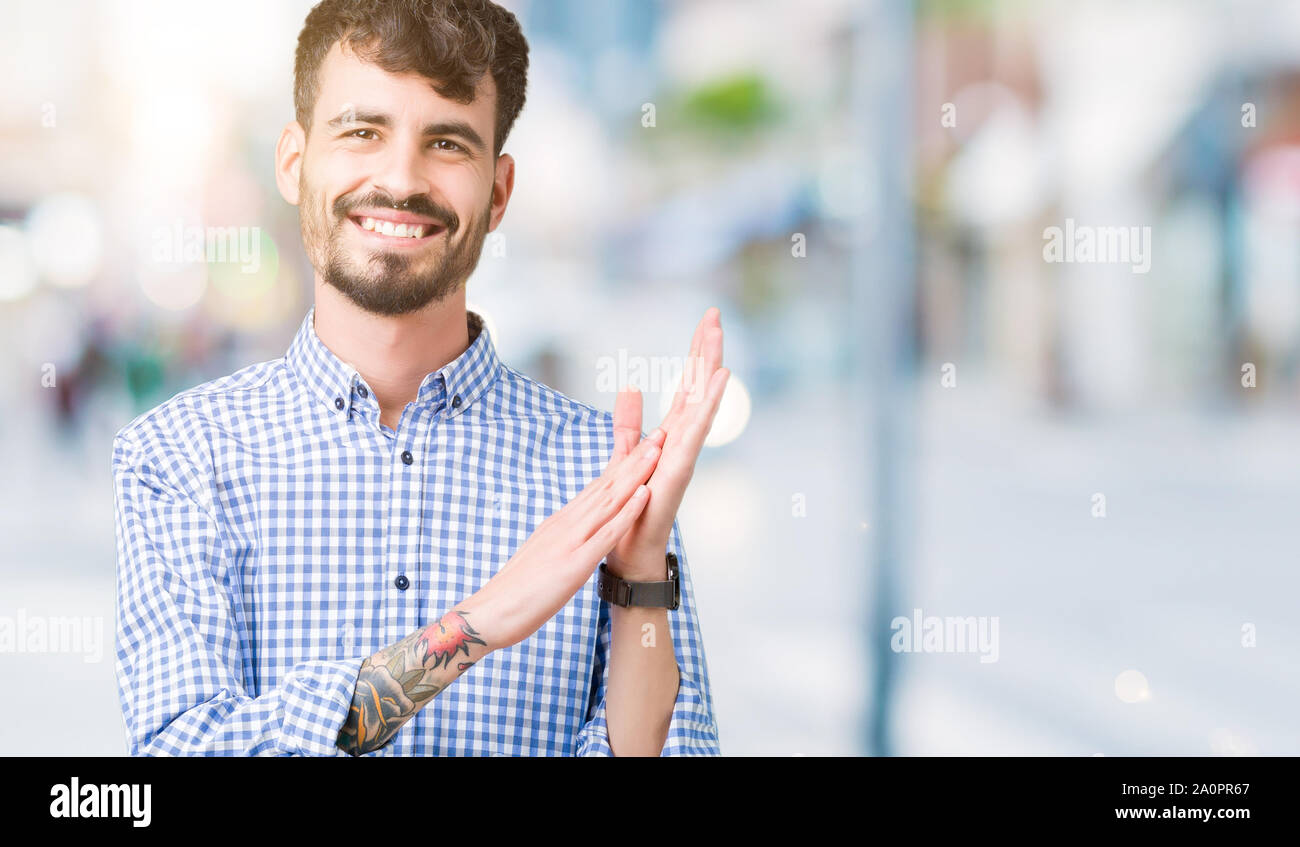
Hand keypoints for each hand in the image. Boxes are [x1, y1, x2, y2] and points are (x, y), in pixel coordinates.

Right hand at [462, 426, 667, 650]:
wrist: (490, 613)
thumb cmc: (515, 591)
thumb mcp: (543, 555)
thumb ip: (561, 540)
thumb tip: (576, 533)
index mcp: (560, 523)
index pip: (597, 488)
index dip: (622, 467)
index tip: (642, 449)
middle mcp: (566, 524)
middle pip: (606, 485)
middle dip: (635, 460)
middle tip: (659, 435)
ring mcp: (570, 541)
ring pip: (609, 500)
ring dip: (636, 474)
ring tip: (656, 452)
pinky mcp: (574, 563)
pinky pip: (607, 533)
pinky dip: (628, 511)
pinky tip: (644, 494)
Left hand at [606, 308, 729, 579]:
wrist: (631, 552)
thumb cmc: (632, 511)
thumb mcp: (625, 456)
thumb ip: (629, 422)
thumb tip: (631, 384)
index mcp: (671, 434)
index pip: (686, 385)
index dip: (695, 353)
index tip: (706, 320)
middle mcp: (683, 440)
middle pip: (697, 387)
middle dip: (705, 350)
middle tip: (714, 313)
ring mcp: (684, 453)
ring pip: (701, 404)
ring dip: (709, 370)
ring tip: (717, 337)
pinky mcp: (680, 469)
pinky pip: (695, 432)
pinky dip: (707, 406)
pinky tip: (718, 381)